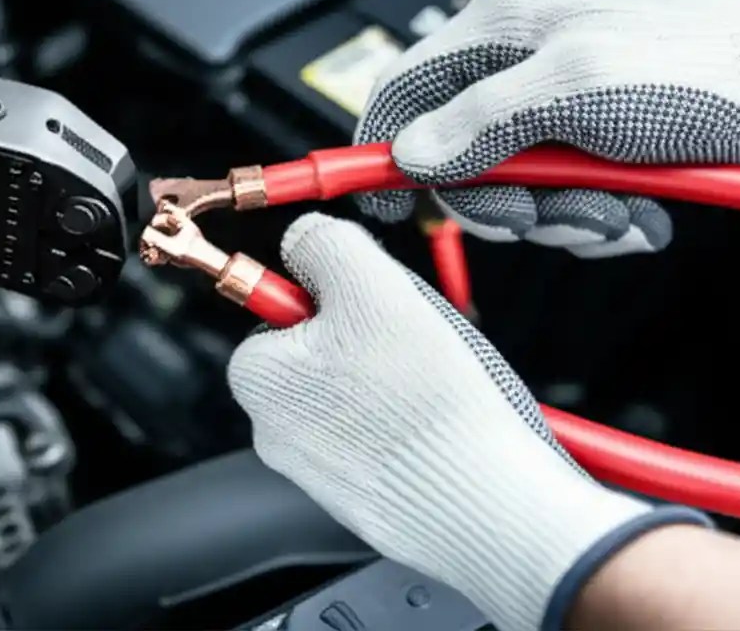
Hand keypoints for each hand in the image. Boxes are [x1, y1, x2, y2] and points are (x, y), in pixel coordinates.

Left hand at [227, 213, 707, 629]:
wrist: (483, 500)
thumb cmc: (425, 401)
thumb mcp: (369, 283)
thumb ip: (324, 243)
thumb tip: (303, 239)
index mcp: (255, 374)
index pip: (286, 305)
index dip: (342, 294)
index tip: (378, 306)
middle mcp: (272, 429)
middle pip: (323, 348)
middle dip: (372, 338)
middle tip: (415, 346)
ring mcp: (315, 469)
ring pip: (355, 391)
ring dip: (395, 380)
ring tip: (434, 389)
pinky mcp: (359, 496)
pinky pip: (380, 437)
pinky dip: (409, 424)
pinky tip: (438, 423)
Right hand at [356, 0, 739, 256]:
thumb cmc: (695, 68)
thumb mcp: (576, 90)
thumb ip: (482, 122)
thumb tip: (409, 156)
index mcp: (498, 30)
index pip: (402, 90)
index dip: (381, 151)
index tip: (385, 209)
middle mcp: (516, 64)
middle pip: (458, 159)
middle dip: (506, 204)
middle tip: (551, 213)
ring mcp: (553, 105)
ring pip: (514, 190)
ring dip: (563, 218)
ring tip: (616, 210)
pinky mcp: (588, 140)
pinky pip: (562, 200)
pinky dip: (595, 219)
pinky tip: (634, 212)